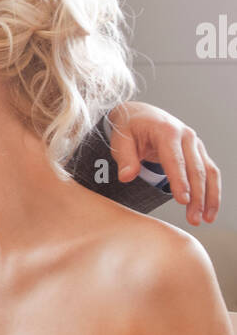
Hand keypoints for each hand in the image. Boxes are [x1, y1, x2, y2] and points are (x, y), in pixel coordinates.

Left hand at [108, 102, 219, 224]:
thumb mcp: (121, 140)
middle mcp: (186, 136)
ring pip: (208, 172)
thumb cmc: (130, 128)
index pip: (175, 159)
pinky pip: (210, 173)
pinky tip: (209, 210)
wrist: (142, 115)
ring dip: (209, 197)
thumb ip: (125, 158)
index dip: (179, 181)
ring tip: (205, 219)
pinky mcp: (198, 153)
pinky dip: (212, 192)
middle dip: (196, 196)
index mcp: (166, 130)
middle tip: (193, 219)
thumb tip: (126, 177)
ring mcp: (195, 144)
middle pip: (195, 169)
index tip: (182, 200)